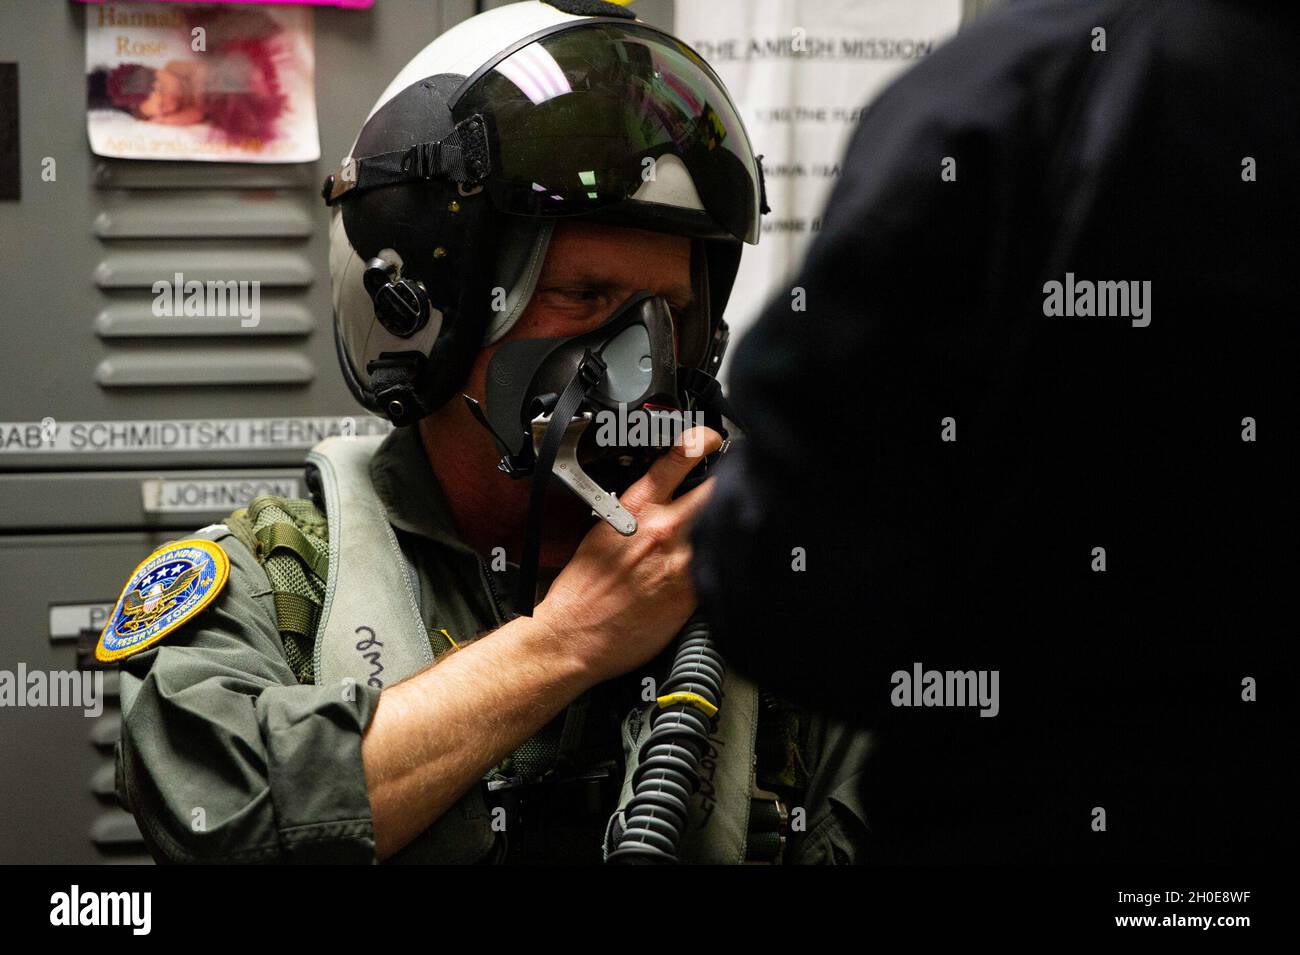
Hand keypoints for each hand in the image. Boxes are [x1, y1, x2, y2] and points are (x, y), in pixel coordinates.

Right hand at [533, 426, 722, 685]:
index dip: (705, 439)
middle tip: (733, 480)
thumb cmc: (582, 589)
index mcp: (636, 508)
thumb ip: (637, 510)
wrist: (575, 635)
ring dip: (729, 520)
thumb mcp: (602, 530)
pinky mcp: (692, 593)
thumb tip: (662, 498)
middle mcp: (662, 529)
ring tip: (729, 522)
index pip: (679, 456)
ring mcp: (681, 561)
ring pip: (724, 525)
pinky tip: (723, 559)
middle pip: (716, 486)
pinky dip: (726, 557)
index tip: (714, 439)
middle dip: (728, 479)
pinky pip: (722, 563)